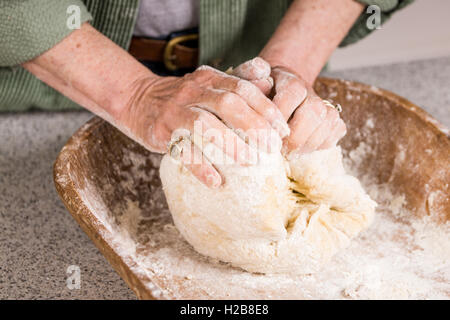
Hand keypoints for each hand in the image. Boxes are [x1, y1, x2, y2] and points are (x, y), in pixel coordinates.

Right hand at [117, 65, 289, 187]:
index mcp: (209, 78)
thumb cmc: (184, 98)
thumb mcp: (209, 84)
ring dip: (230, 142)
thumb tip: (269, 83)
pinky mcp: (161, 132)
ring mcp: (175, 110)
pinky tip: (215, 181)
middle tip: (272, 148)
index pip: (243, 88)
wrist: (138, 99)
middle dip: (254, 125)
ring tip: (249, 161)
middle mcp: (192, 90)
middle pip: (228, 103)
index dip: (265, 109)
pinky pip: (182, 150)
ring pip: (205, 123)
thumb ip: (238, 82)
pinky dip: (200, 166)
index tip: (282, 130)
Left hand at [233, 58, 346, 154]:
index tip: (268, 132)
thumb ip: (250, 80)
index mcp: (289, 79)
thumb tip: (262, 80)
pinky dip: (322, 144)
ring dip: (308, 143)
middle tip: (280, 149)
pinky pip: (336, 131)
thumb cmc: (257, 95)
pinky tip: (303, 150)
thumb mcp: (247, 84)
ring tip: (290, 153)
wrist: (276, 93)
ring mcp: (324, 104)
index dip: (281, 114)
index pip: (293, 92)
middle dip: (296, 135)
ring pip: (327, 122)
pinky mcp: (333, 119)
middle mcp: (309, 91)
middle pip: (313, 110)